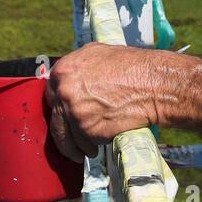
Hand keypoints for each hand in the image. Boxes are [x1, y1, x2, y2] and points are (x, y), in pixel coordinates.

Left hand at [44, 43, 170, 162]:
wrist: (151, 84)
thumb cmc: (131, 67)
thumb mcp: (97, 54)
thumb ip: (78, 68)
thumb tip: (69, 78)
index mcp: (63, 70)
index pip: (50, 95)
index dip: (60, 107)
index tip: (65, 117)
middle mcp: (63, 90)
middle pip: (55, 120)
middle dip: (64, 132)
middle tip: (72, 139)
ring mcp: (74, 111)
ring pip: (68, 136)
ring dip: (78, 145)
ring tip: (90, 148)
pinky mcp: (87, 130)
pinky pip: (86, 142)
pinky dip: (94, 145)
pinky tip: (103, 143)